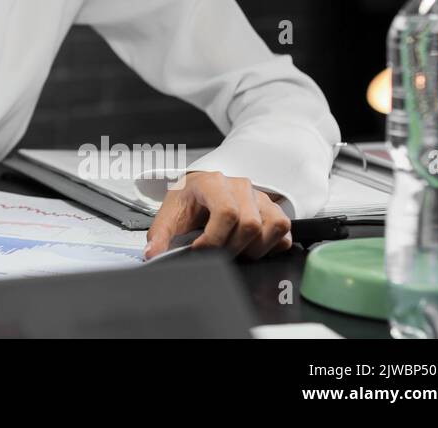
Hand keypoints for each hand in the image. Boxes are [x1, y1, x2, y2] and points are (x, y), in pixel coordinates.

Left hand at [144, 170, 291, 260]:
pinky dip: (271, 246)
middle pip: (250, 224)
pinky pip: (284, 232)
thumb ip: (160, 235)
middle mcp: (240, 186)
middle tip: (217, 252)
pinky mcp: (273, 209)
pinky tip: (250, 246)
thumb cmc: (188, 201)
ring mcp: (259, 197)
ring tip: (234, 249)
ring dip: (254, 248)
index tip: (199, 249)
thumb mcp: (169, 214)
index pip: (227, 212)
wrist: (200, 190)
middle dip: (232, 247)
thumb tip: (153, 253)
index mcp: (212, 183)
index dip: (214, 239)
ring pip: (272, 227)